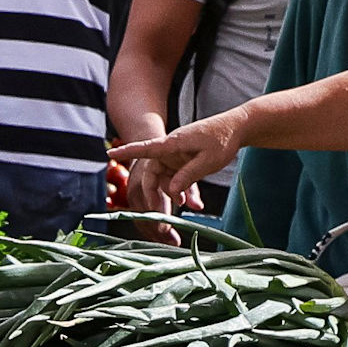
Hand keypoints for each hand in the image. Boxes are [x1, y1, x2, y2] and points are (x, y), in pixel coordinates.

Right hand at [109, 115, 238, 211]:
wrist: (237, 128)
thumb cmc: (222, 139)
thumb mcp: (208, 160)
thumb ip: (188, 175)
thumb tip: (171, 192)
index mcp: (173, 144)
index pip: (145, 149)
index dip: (127, 152)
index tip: (110, 154)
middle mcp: (170, 151)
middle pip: (152, 175)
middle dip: (155, 197)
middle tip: (160, 218)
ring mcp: (176, 157)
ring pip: (165, 181)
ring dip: (173, 197)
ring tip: (190, 207)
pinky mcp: (183, 163)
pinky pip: (177, 181)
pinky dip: (183, 192)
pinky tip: (192, 203)